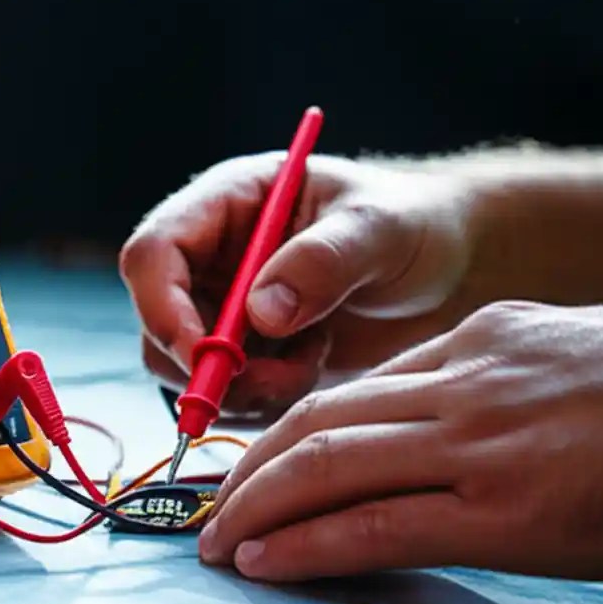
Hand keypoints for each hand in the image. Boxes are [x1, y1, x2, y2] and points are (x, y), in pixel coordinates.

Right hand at [119, 152, 472, 416]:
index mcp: (225, 204)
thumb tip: (260, 313)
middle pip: (158, 321)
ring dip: (241, 387)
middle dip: (206, 363)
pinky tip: (313, 367)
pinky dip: (264, 399)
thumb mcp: (380, 228)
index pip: (154, 252)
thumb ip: (323, 261)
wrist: (448, 267)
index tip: (206, 355)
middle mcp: (211, 257)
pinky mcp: (246, 354)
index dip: (162, 306)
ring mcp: (223, 309)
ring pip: (186, 368)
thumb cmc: (413, 222)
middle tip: (271, 380)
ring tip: (309, 364)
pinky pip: (226, 394)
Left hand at [198, 301, 602, 581]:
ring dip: (257, 508)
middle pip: (318, 422)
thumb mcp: (569, 358)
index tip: (256, 467)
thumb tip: (430, 419)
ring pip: (328, 466)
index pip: (354, 390)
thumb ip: (493, 379)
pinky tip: (268, 560)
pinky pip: (376, 524)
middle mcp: (466, 381)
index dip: (288, 434)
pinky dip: (308, 543)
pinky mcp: (508, 510)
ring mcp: (482, 443)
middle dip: (249, 470)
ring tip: (220, 544)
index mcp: (481, 342)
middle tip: (214, 510)